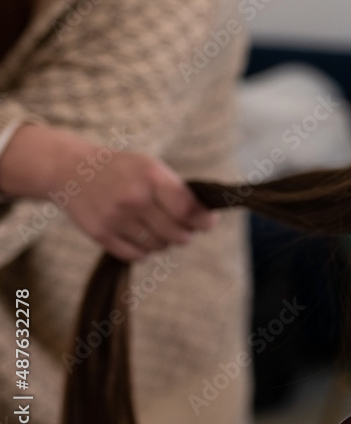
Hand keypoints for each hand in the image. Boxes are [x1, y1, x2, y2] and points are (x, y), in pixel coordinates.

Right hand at [63, 149, 218, 260]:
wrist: (71, 170)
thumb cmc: (122, 170)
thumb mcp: (151, 168)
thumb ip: (178, 191)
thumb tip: (206, 219)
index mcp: (151, 177)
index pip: (188, 210)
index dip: (203, 221)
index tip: (206, 223)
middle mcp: (134, 198)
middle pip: (176, 233)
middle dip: (185, 234)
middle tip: (182, 228)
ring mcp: (116, 217)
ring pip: (158, 246)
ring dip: (164, 242)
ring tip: (158, 229)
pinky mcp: (100, 233)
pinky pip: (135, 255)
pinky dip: (144, 251)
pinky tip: (140, 238)